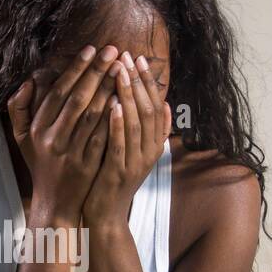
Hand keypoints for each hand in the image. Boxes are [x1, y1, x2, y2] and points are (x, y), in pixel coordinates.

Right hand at [6, 44, 118, 223]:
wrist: (54, 203)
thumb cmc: (41, 164)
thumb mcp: (22, 137)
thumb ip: (20, 108)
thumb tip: (29, 81)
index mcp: (38, 128)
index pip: (58, 92)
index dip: (75, 70)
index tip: (91, 50)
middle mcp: (52, 139)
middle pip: (77, 99)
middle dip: (96, 72)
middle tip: (113, 51)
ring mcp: (70, 153)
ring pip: (92, 116)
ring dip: (108, 90)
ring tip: (122, 69)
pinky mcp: (87, 166)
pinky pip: (102, 138)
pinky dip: (112, 119)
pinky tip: (124, 101)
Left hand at [82, 51, 170, 228]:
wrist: (105, 214)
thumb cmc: (114, 177)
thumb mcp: (136, 151)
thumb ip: (150, 130)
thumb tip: (165, 103)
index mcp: (154, 144)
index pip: (156, 106)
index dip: (149, 82)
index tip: (139, 58)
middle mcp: (149, 152)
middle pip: (148, 111)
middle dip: (138, 82)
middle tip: (127, 57)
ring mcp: (135, 163)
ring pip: (136, 124)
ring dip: (128, 96)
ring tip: (120, 72)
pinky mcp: (118, 173)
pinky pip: (120, 145)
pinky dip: (117, 124)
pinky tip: (112, 106)